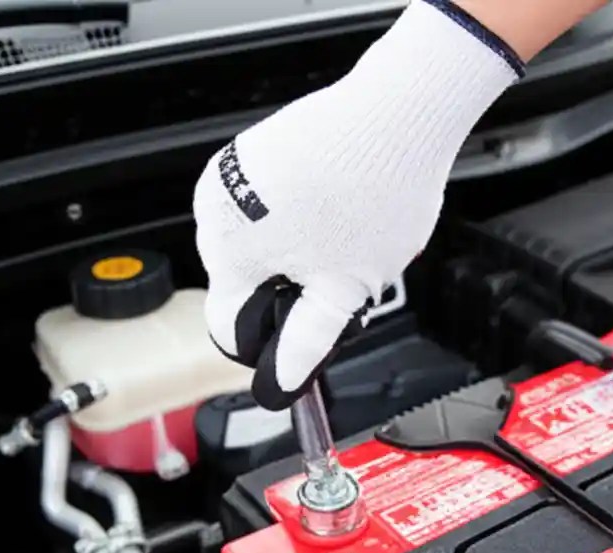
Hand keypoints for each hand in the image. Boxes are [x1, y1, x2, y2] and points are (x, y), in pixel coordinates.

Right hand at [193, 1, 519, 409]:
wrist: (399, 112)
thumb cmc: (376, 190)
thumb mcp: (347, 288)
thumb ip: (308, 338)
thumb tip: (282, 380)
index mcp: (227, 251)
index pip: (227, 324)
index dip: (269, 341)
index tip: (304, 335)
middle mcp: (214, 208)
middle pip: (244, 281)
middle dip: (289, 288)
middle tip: (342, 273)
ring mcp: (233, 173)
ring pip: (258, 243)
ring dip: (296, 252)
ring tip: (344, 234)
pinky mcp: (255, 150)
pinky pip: (267, 207)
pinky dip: (298, 216)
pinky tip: (338, 206)